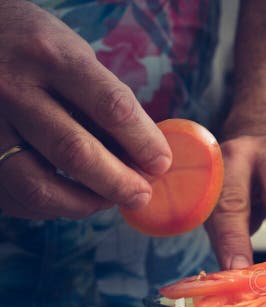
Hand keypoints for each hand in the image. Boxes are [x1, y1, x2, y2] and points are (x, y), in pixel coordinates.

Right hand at [0, 0, 171, 219]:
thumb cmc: (39, 50)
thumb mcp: (75, 56)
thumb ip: (106, 102)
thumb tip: (147, 158)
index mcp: (53, 58)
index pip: (111, 108)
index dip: (144, 143)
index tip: (161, 164)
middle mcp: (14, 88)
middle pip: (75, 152)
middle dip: (118, 183)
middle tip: (141, 195)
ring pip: (37, 185)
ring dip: (82, 204)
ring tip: (107, 201)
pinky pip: (13, 196)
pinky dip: (48, 208)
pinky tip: (70, 198)